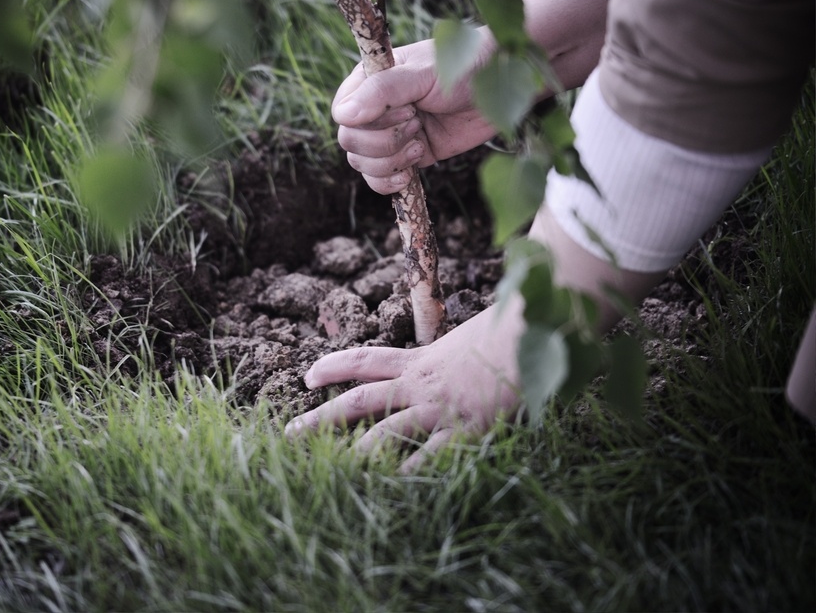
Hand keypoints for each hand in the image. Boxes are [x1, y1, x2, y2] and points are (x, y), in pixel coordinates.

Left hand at [285, 296, 524, 472]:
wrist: (532, 334)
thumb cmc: (507, 331)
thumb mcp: (468, 337)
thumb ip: (452, 350)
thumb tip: (456, 349)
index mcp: (420, 360)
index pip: (365, 359)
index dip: (334, 366)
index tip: (308, 375)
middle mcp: (420, 384)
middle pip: (359, 400)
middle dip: (321, 418)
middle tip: (289, 436)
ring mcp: (438, 409)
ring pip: (383, 433)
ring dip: (353, 453)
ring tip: (327, 472)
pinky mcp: (463, 432)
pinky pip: (427, 459)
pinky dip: (406, 475)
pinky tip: (386, 492)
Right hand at [333, 35, 498, 194]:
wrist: (498, 91)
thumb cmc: (461, 68)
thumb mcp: (421, 74)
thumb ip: (382, 91)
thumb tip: (344, 116)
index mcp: (369, 82)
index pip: (342, 114)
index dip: (368, 122)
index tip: (406, 110)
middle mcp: (374, 110)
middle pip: (350, 142)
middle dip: (383, 142)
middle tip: (417, 123)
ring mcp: (388, 135)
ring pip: (362, 164)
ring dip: (390, 161)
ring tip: (420, 144)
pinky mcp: (404, 157)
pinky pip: (378, 180)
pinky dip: (389, 182)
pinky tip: (409, 173)